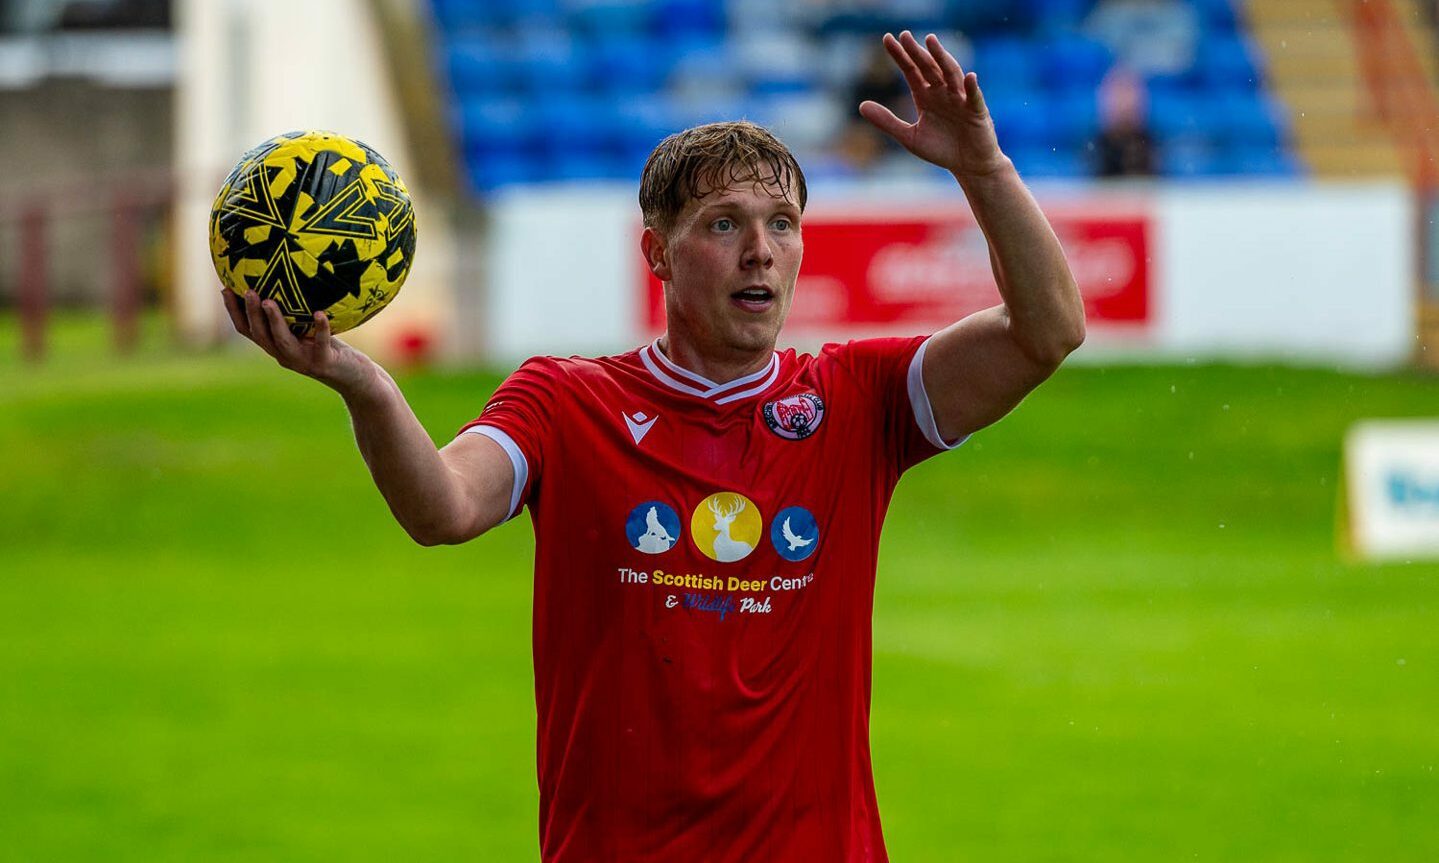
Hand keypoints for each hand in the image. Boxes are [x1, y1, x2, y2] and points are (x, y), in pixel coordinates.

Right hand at [221, 288, 376, 396]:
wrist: (356, 379)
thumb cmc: (333, 349)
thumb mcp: (310, 330)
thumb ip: (297, 314)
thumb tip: (290, 278)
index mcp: (277, 346)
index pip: (248, 330)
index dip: (234, 312)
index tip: (225, 289)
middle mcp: (285, 356)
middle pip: (259, 336)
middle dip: (250, 313)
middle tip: (246, 290)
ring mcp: (303, 362)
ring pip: (282, 341)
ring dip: (274, 321)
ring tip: (268, 301)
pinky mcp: (324, 363)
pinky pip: (321, 344)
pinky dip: (320, 328)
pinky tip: (320, 313)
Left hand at [859, 31, 1007, 179]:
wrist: (968, 165)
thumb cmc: (941, 149)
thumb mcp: (909, 137)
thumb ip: (887, 121)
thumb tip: (861, 105)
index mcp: (925, 96)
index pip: (911, 70)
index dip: (900, 56)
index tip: (887, 39)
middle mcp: (942, 92)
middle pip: (928, 68)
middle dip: (917, 52)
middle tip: (905, 35)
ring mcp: (960, 100)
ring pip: (950, 75)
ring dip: (942, 58)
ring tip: (931, 42)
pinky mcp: (977, 112)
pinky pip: (974, 98)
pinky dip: (971, 87)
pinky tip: (969, 77)